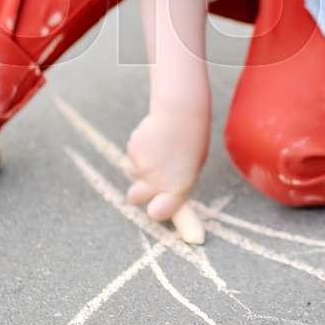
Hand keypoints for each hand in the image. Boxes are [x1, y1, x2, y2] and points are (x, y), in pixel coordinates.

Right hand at [124, 107, 209, 238]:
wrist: (180, 113)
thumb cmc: (191, 139)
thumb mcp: (191, 166)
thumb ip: (176, 183)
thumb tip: (164, 195)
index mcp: (178, 187)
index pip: (161, 211)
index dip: (156, 210)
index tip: (156, 209)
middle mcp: (157, 181)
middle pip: (134, 198)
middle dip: (137, 193)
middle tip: (146, 180)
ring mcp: (143, 166)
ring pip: (134, 172)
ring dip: (141, 165)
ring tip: (158, 148)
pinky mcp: (133, 151)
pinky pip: (133, 155)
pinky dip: (140, 149)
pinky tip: (153, 137)